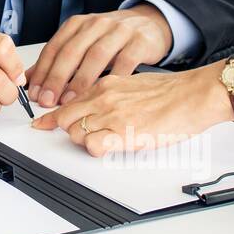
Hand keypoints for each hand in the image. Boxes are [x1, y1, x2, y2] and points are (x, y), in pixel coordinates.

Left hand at [26, 4, 172, 107]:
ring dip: (80, 80)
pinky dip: (114, 78)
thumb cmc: (111, 38)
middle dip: (57, 78)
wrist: (149, 24)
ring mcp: (119, 31)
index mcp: (78, 24)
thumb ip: (58, 59)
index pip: (55, 47)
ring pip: (96, 55)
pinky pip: (125, 61)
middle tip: (47, 100)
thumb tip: (30, 79)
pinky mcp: (140, 42)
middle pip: (72, 51)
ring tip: (70, 101)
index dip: (42, 71)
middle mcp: (96, 24)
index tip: (34, 93)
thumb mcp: (83, 42)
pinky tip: (104, 95)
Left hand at [30, 64, 231, 155]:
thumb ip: (108, 93)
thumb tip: (92, 104)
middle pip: (64, 117)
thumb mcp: (130, 84)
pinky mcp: (123, 133)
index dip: (51, 116)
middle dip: (66, 130)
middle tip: (82, 136)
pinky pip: (92, 146)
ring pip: (75, 133)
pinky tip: (110, 147)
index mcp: (105, 84)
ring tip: (103, 140)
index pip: (66, 99)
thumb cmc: (170, 92)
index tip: (41, 124)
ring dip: (83, 141)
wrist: (192, 96)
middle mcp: (103, 97)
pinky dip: (95, 150)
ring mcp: (111, 115)